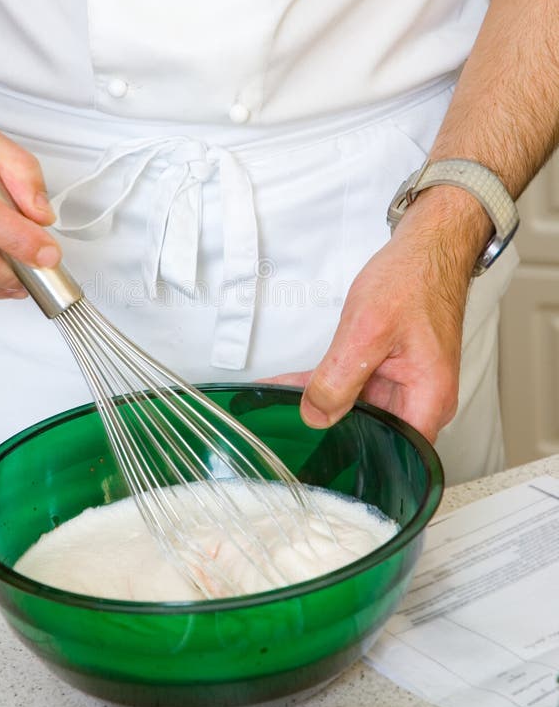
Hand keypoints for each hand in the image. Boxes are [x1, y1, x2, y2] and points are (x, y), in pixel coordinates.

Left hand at [262, 188, 483, 441]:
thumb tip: (315, 416)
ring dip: (322, 404)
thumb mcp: (367, 330)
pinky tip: (293, 385)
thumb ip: (339, 379)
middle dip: (328, 431)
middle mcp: (422, 399)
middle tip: (285, 432)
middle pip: (373, 434)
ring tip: (277, 406)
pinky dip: (327, 384)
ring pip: (359, 410)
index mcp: (428, 399)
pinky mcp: (391, 371)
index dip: (355, 458)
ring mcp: (406, 385)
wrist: (426, 248)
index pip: (394, 454)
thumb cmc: (414, 280)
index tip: (315, 455)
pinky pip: (356, 387)